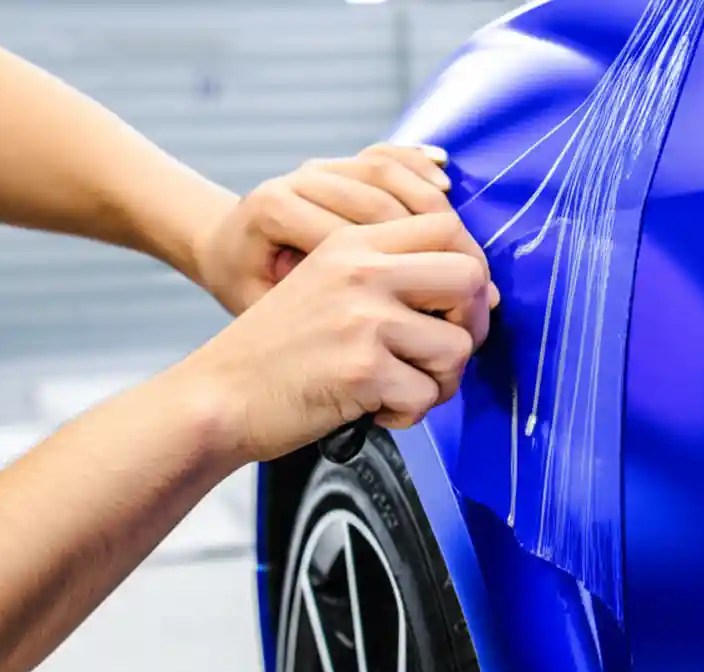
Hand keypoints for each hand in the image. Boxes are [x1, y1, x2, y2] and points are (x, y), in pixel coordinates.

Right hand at [171, 212, 492, 462]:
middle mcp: (361, 272)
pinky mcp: (362, 371)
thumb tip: (484, 292)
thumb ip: (390, 273)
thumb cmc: (279, 351)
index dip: (471, 266)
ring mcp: (363, 320)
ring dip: (439, 380)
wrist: (219, 397)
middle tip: (441, 354)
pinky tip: (374, 410)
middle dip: (472, 324)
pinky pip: (426, 396)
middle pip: (470, 278)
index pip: (446, 225)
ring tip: (400, 389)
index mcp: (352, 243)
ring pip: (458, 347)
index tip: (459, 305)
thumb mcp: (327, 283)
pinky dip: (407, 414)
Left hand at [193, 143, 454, 315]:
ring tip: (468, 256)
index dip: (414, 281)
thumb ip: (346, 326)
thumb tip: (428, 334)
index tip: (450, 317)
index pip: (365, 238)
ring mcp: (316, 166)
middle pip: (386, 203)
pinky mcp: (333, 161)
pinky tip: (446, 185)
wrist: (225, 253)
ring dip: (439, 211)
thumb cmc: (252, 300)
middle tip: (473, 290)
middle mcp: (297, 180)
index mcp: (277, 210)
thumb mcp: (281, 320)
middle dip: (441, 250)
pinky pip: (386, 155)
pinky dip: (420, 167)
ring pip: (393, 175)